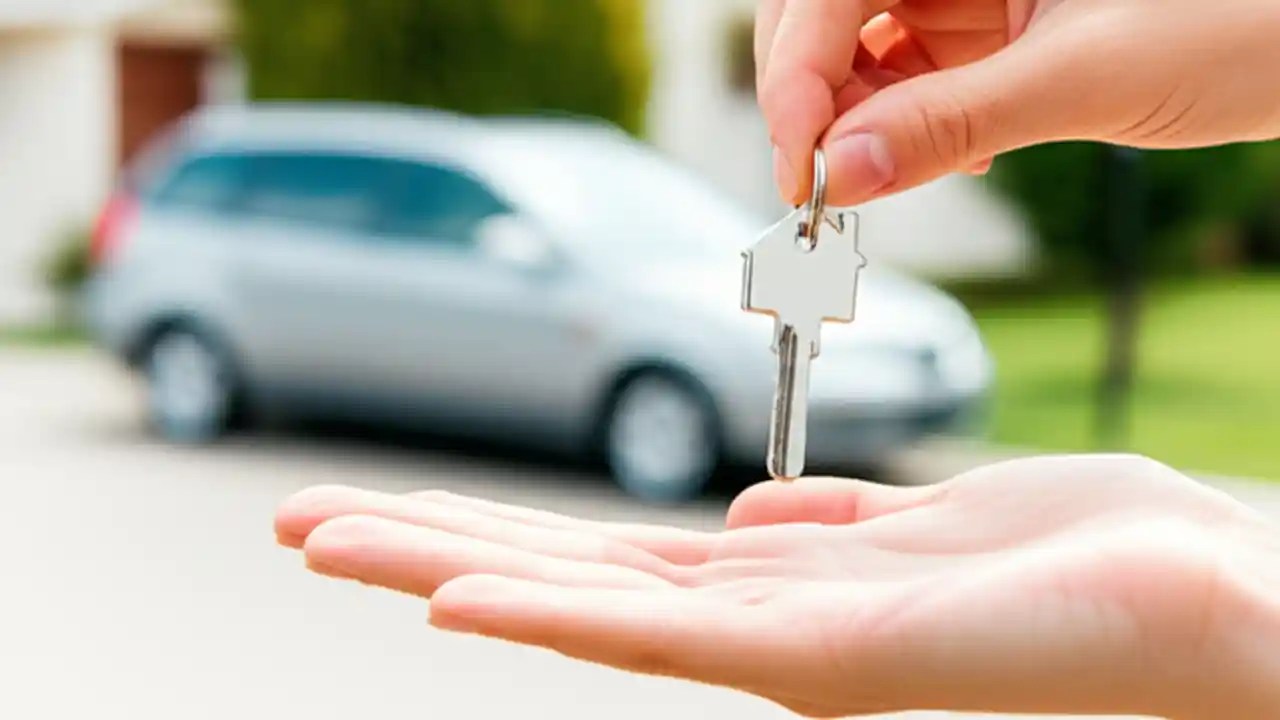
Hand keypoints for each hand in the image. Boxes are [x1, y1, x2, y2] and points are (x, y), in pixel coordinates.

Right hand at [276, 455, 1279, 717]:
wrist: (1199, 599)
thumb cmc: (1071, 558)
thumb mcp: (921, 528)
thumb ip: (826, 527)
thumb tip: (744, 517)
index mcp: (781, 595)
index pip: (606, 560)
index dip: (493, 537)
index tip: (399, 515)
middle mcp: (761, 632)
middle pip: (562, 582)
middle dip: (428, 550)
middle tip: (302, 523)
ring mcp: (782, 652)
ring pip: (580, 605)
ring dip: (445, 573)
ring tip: (329, 544)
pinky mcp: (825, 657)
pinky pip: (662, 632)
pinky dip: (549, 616)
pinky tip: (458, 602)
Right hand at [759, 0, 1279, 205]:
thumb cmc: (1239, 20)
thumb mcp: (1081, 76)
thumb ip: (948, 121)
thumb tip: (840, 171)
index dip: (796, 70)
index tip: (797, 157)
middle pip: (824, 15)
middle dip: (809, 96)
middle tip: (814, 178)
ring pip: (855, 52)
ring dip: (849, 121)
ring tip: (874, 176)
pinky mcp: (981, 34)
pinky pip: (904, 80)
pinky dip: (899, 129)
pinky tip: (934, 157)